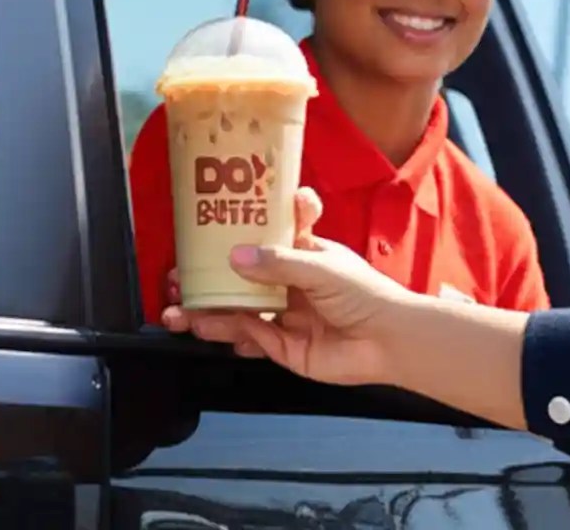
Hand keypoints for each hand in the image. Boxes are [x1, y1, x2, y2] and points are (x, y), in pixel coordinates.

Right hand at [161, 187, 415, 386]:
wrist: (391, 343)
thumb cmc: (368, 295)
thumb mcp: (320, 266)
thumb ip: (277, 263)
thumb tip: (235, 256)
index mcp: (301, 255)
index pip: (269, 234)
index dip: (241, 227)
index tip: (212, 221)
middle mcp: (289, 284)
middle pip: (240, 280)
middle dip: (207, 280)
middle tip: (178, 280)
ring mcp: (286, 316)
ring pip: (237, 312)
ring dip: (207, 312)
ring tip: (178, 313)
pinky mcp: (285, 348)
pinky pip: (250, 339)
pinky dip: (227, 336)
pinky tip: (205, 331)